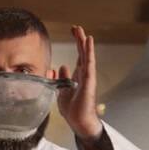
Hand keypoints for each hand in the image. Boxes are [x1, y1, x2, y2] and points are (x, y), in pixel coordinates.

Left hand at [56, 25, 101, 139]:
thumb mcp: (62, 91)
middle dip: (79, 40)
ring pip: (86, 56)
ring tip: (82, 31)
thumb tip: (59, 66)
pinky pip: (89, 64)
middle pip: (82, 53)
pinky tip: (89, 41)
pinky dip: (89, 51)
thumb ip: (61, 78)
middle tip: (76, 27)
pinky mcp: (89, 81)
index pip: (78, 57)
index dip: (77, 44)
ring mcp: (88, 77)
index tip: (73, 31)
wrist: (79, 122)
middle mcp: (84, 75)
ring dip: (84, 43)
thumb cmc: (73, 110)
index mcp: (78, 77)